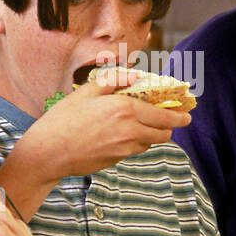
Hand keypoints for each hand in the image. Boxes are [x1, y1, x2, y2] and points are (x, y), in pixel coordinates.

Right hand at [18, 69, 191, 182]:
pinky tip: (120, 134)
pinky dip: (135, 142)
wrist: (48, 152)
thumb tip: (136, 76)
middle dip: (170, 127)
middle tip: (171, 121)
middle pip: (163, 133)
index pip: (164, 116)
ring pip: (150, 143)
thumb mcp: (88, 91)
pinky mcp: (116, 160)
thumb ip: (116, 81)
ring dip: (151, 134)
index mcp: (125, 108)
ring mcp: (124, 148)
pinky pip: (134, 150)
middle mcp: (130, 130)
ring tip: (141, 124)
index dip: (179, 116)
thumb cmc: (64, 118)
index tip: (187, 115)